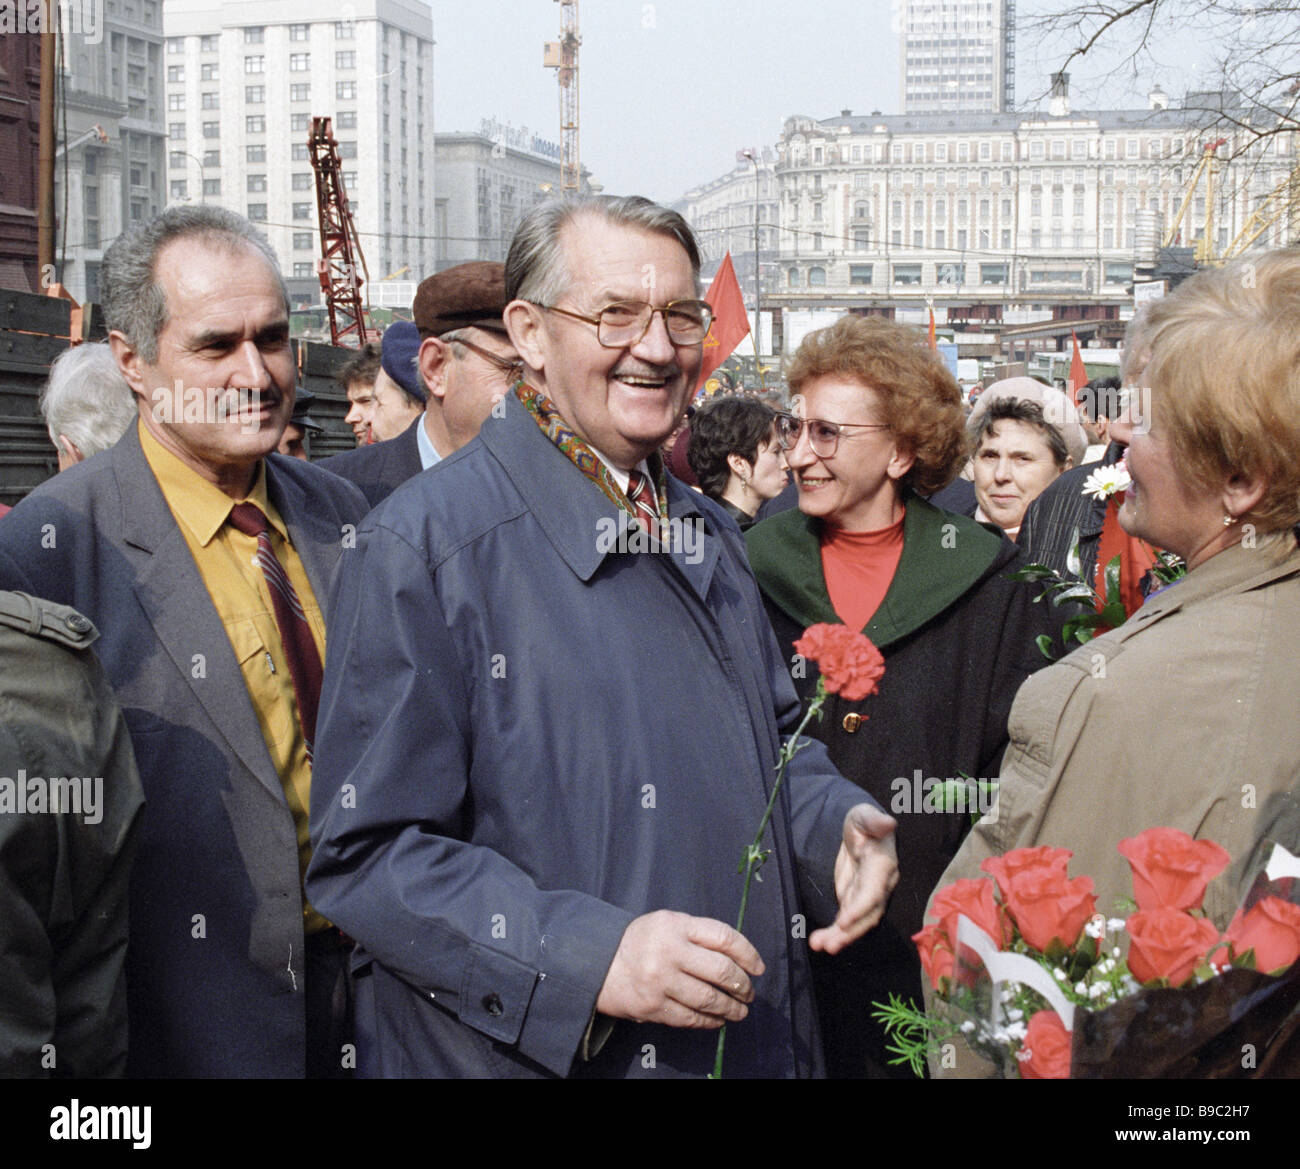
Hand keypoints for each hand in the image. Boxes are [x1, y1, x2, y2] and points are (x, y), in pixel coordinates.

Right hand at [596, 910, 764, 1028]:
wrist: (598, 963)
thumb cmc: (642, 942)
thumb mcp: (667, 924)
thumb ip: (698, 935)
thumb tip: (739, 958)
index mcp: (676, 925)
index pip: (723, 937)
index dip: (748, 953)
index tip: (758, 967)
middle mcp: (669, 951)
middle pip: (721, 970)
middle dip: (742, 985)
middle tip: (749, 993)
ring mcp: (660, 981)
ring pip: (709, 998)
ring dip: (731, 1008)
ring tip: (740, 1011)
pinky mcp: (652, 1007)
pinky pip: (690, 1018)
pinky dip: (709, 1022)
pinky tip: (717, 1020)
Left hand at [809, 802, 898, 954]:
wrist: (861, 830)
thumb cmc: (864, 820)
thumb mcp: (865, 815)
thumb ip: (875, 820)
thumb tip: (889, 822)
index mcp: (883, 866)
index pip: (873, 892)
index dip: (860, 908)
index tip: (843, 921)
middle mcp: (880, 886)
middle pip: (867, 915)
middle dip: (849, 932)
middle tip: (828, 945)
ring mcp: (867, 896)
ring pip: (857, 922)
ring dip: (839, 937)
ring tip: (818, 945)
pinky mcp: (855, 900)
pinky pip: (846, 920)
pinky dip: (835, 932)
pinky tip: (819, 941)